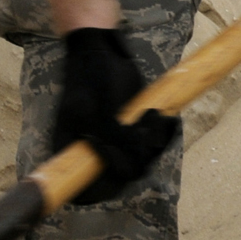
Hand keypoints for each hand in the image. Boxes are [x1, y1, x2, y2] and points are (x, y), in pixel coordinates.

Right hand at [51, 27, 177, 203]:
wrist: (103, 49)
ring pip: (140, 163)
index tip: (120, 168)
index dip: (103, 187)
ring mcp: (114, 143)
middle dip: (138, 157)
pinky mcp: (132, 132)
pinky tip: (167, 119)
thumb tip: (129, 169)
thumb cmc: (93, 77)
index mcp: (73, 151)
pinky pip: (151, 147)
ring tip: (154, 115)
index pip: (85, 190)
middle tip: (143, 127)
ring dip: (153, 143)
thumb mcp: (98, 110)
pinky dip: (162, 135)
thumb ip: (113, 142)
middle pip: (120, 177)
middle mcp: (93, 152)